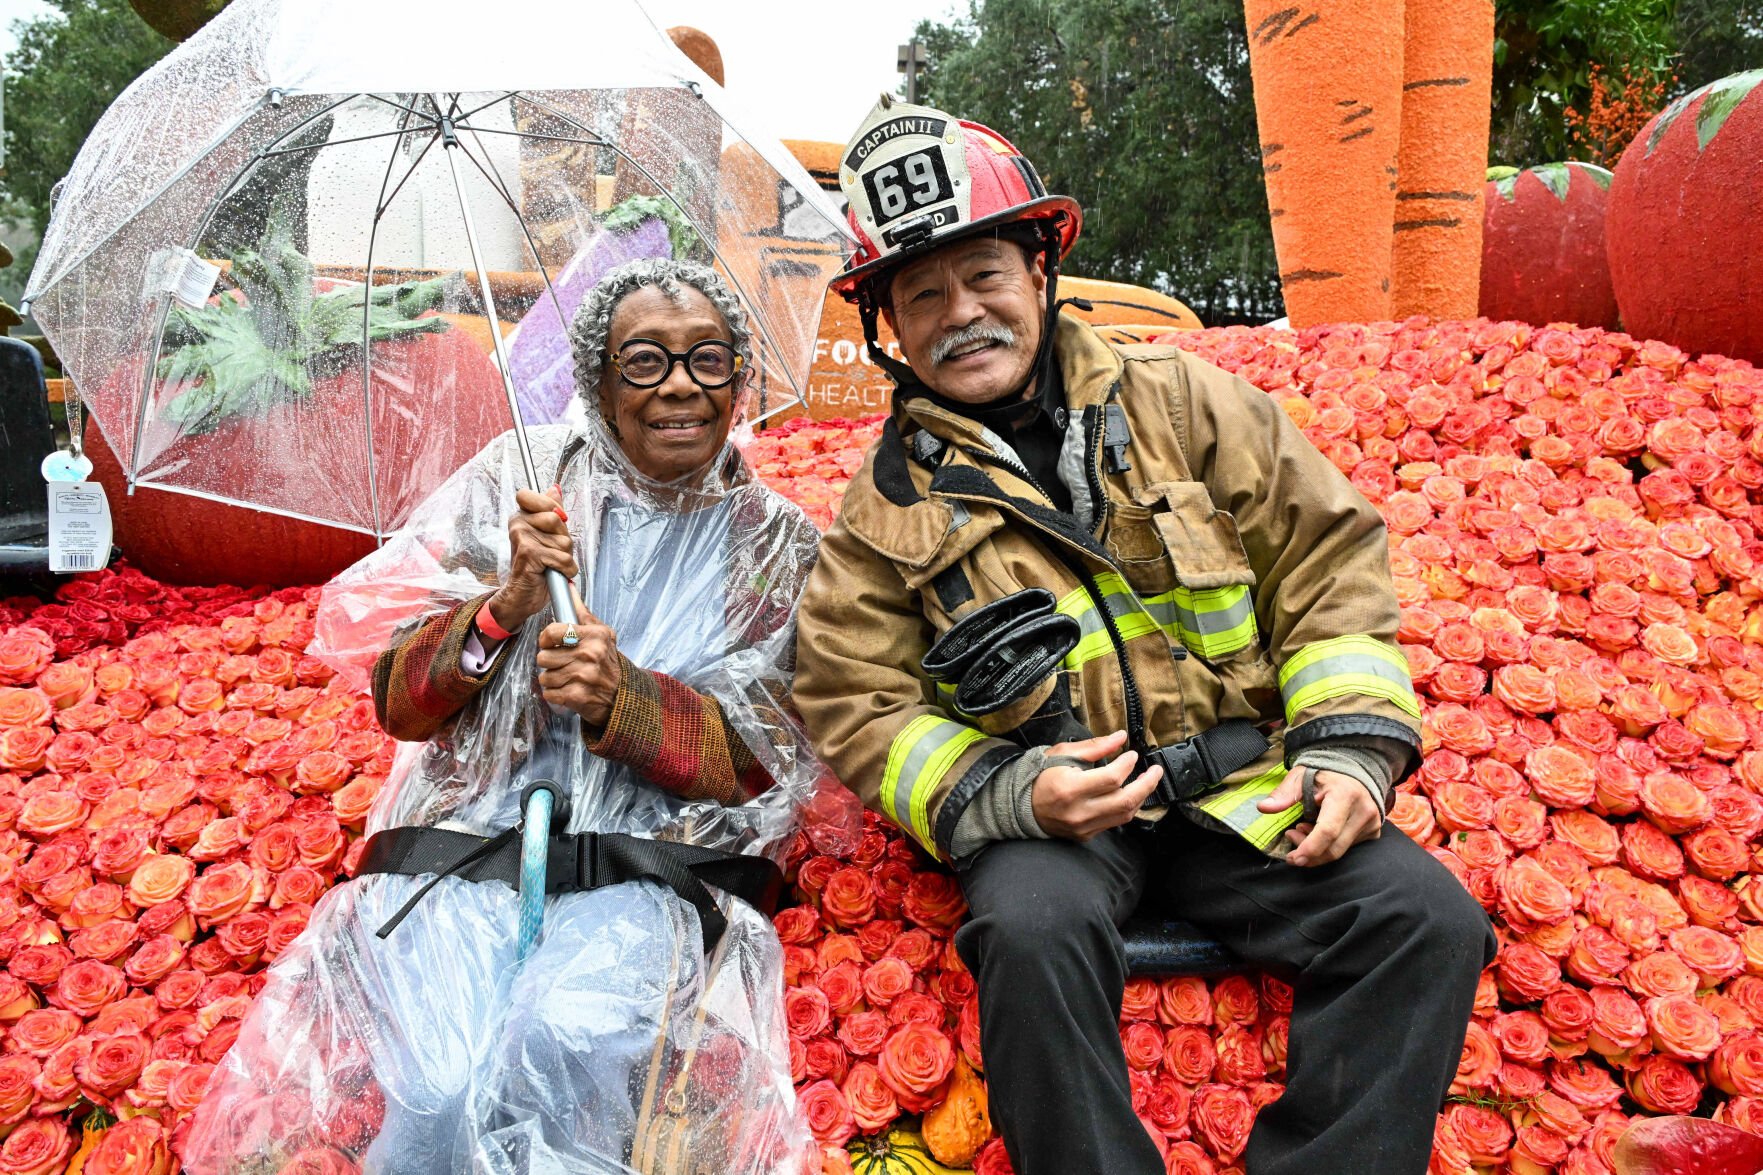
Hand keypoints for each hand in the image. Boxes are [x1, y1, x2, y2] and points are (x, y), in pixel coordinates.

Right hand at [486, 485, 578, 631]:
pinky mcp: (528, 552)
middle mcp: (518, 522)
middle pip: (558, 519)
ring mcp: (521, 536)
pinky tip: (554, 573)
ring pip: (563, 541)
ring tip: (551, 563)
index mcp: (522, 515)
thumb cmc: (537, 567)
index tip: (553, 528)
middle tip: (552, 552)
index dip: (554, 511)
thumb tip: (554, 489)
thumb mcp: (548, 536)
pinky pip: (562, 557)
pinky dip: (565, 569)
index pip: (544, 498)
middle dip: (564, 540)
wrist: (523, 595)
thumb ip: (552, 511)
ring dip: (565, 557)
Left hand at [535, 588, 620, 726]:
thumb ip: (582, 613)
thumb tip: (568, 587)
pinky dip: (554, 694)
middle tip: (561, 663)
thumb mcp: (601, 634)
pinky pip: (549, 694)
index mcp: (593, 636)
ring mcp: (583, 677)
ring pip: (544, 677)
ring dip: (552, 679)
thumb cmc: (608, 661)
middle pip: (543, 657)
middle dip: (549, 662)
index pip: (551, 632)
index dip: (546, 639)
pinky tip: (567, 690)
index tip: (551, 644)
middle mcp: (589, 655)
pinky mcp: (577, 696)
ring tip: (566, 678)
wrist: (623, 694)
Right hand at [1030, 730, 1163, 841]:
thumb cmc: (1041, 777)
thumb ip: (1094, 747)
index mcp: (1071, 788)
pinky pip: (1114, 822)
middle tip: (1156, 771)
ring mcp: (1083, 827)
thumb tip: (1120, 738)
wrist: (1022, 806)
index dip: (1127, 765)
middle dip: (1147, 784)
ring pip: (1125, 815)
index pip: (1112, 778)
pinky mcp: (1086, 835)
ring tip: (1147, 781)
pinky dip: (1126, 807)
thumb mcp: (1062, 754)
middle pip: (1125, 801)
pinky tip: (1130, 795)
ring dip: (1141, 797)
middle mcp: (1079, 811)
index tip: (1132, 754)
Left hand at [1259, 766, 1383, 865]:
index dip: (1309, 848)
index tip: (1293, 858)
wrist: (1355, 770)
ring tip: (1303, 828)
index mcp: (1345, 795)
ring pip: (1340, 851)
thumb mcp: (1301, 776)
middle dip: (1308, 853)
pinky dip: (1329, 846)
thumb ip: (1284, 793)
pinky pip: (1348, 848)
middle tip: (1291, 837)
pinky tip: (1320, 832)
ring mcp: (1372, 823)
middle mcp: (1364, 811)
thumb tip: (1263, 808)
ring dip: (1317, 849)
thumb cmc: (1324, 773)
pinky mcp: (1374, 832)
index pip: (1328, 830)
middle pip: (1334, 848)